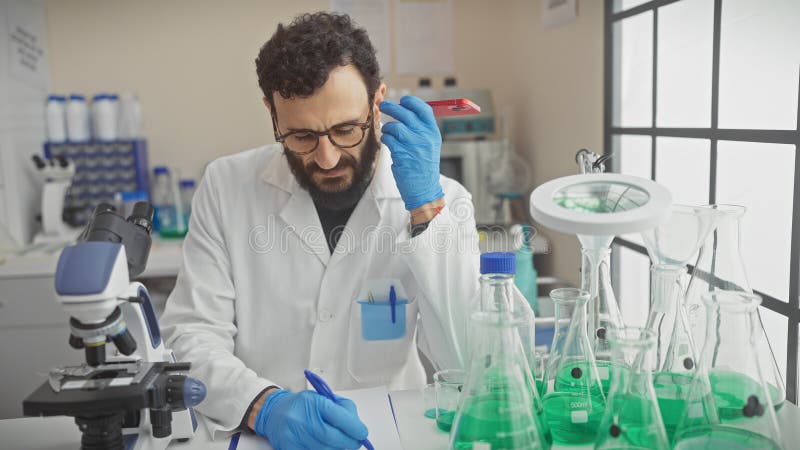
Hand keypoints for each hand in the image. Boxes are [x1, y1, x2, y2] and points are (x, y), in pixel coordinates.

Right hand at [254, 389, 367, 449]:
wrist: (275, 412)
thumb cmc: (303, 405)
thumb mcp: (323, 398)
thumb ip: (343, 410)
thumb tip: (358, 429)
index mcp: (313, 402)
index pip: (339, 417)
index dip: (355, 428)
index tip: (362, 433)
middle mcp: (302, 419)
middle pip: (333, 438)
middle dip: (349, 442)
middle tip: (355, 442)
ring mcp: (294, 435)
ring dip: (337, 449)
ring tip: (340, 444)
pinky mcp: (289, 448)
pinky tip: (327, 447)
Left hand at [380, 96, 443, 210]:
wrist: (425, 188)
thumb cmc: (424, 166)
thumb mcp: (429, 144)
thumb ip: (420, 128)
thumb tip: (404, 110)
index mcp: (433, 132)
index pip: (423, 109)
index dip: (411, 102)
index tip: (402, 100)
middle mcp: (425, 137)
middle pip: (406, 114)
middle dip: (391, 108)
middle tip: (383, 105)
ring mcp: (413, 145)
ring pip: (394, 127)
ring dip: (387, 128)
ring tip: (387, 132)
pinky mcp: (402, 154)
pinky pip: (388, 139)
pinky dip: (385, 139)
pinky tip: (387, 142)